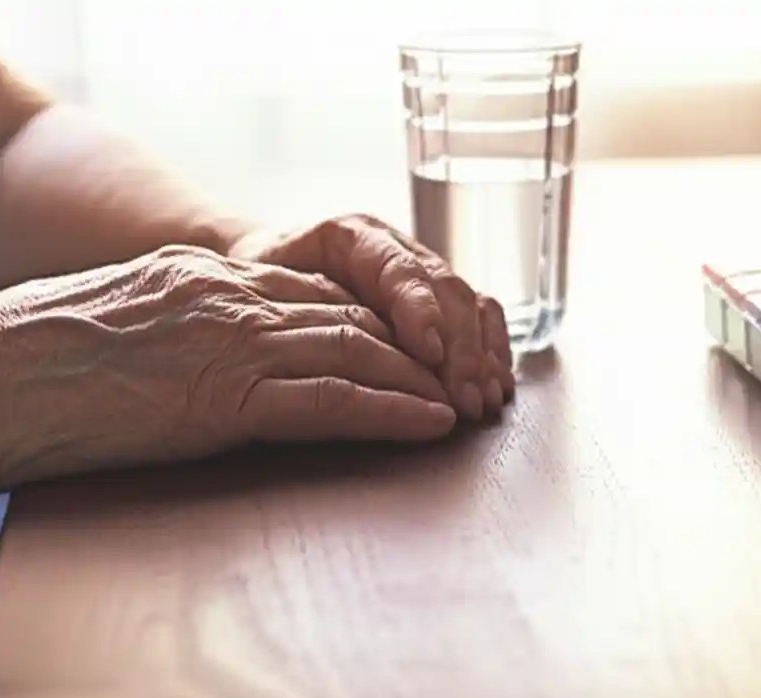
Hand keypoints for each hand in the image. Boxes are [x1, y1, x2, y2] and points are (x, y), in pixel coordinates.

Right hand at [0, 244, 455, 488]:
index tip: (403, 338)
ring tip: (459, 399)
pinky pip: (332, 402)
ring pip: (356, 352)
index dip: (368, 316)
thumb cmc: (31, 354)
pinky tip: (427, 422)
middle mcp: (232, 298)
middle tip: (451, 368)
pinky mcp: (228, 399)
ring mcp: (234, 345)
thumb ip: (172, 318)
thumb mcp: (116, 314)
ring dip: (417, 379)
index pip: (312, 289)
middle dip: (410, 345)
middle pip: (349, 315)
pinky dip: (389, 412)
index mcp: (204, 275)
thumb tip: (189, 342)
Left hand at [229, 214, 514, 420]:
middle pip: (445, 290)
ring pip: (469, 302)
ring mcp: (423, 269)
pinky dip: (493, 349)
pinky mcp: (439, 296)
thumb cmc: (262, 280)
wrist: (269, 264)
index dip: (420, 310)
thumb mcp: (265, 282)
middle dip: (461, 349)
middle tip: (466, 398)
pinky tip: (498, 383)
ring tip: (486, 399)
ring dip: (483, 355)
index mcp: (353, 236)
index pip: (398, 268)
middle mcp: (398, 247)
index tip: (429, 352)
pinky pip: (480, 315)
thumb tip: (341, 342)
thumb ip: (302, 303)